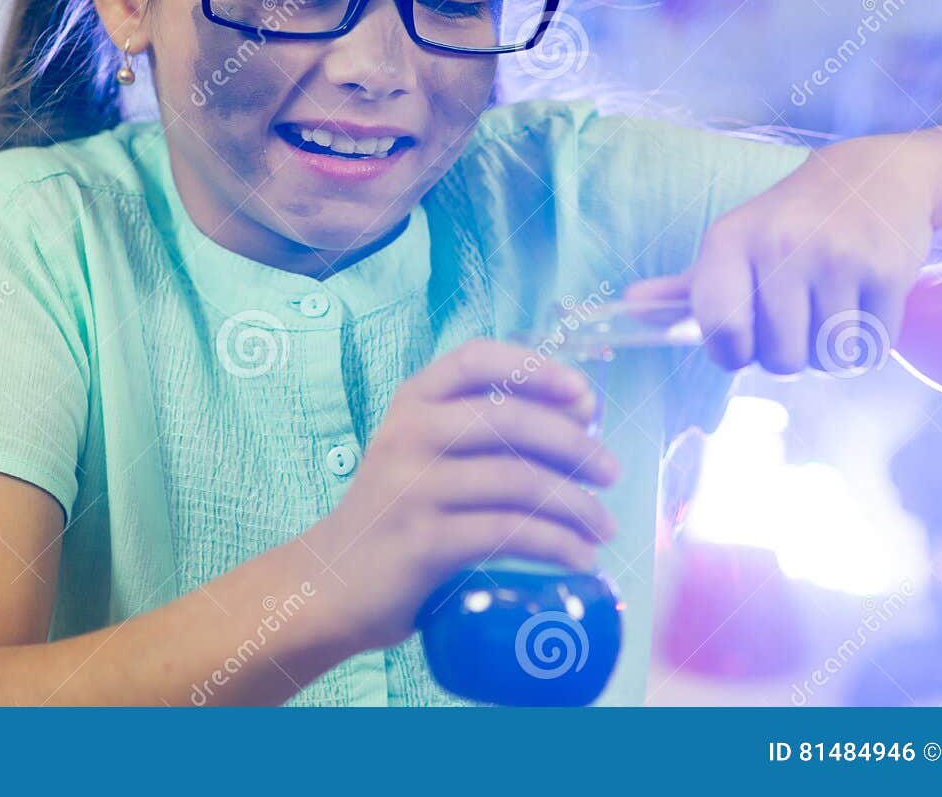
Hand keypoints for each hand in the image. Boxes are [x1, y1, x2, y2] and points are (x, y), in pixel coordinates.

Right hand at [303, 338, 619, 651]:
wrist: (331, 583)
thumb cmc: (397, 513)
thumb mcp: (424, 453)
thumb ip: (481, 431)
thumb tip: (580, 420)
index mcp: (413, 401)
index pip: (477, 359)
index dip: (537, 368)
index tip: (584, 396)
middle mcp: (409, 433)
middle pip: (510, 419)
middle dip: (574, 444)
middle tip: (610, 473)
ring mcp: (412, 487)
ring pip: (517, 481)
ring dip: (577, 504)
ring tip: (605, 528)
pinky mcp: (422, 542)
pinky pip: (507, 533)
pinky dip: (556, 545)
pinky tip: (580, 559)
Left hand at [627, 136, 935, 374]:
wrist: (871, 176)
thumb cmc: (790, 223)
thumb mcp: (734, 243)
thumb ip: (686, 286)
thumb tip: (629, 308)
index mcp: (731, 242)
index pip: (719, 326)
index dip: (731, 353)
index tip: (743, 344)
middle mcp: (781, 246)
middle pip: (781, 358)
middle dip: (789, 356)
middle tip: (796, 323)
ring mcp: (836, 258)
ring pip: (827, 359)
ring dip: (829, 352)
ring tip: (829, 311)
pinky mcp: (886, 270)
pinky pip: (871, 348)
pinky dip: (867, 344)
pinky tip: (861, 307)